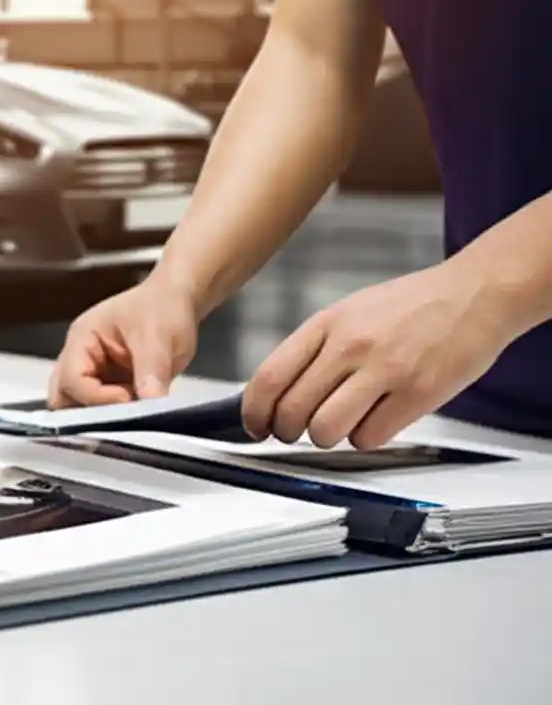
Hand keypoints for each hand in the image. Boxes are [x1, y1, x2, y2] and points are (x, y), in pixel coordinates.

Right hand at [48, 275, 198, 407]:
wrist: (176, 302)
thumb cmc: (162, 307)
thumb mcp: (159, 336)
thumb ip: (152, 370)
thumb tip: (150, 403)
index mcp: (82, 339)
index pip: (72, 378)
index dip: (96, 396)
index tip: (127, 399)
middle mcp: (80, 358)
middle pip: (62, 397)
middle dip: (86, 412)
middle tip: (120, 416)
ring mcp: (94, 374)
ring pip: (78, 407)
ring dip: (101, 415)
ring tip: (132, 411)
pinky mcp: (110, 387)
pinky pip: (102, 410)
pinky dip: (116, 417)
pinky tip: (138, 411)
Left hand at [242, 261, 517, 448]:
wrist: (476, 293)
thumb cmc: (411, 306)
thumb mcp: (350, 312)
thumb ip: (314, 349)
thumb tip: (276, 392)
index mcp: (327, 323)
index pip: (270, 377)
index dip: (254, 411)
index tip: (255, 425)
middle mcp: (350, 345)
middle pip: (292, 410)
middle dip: (287, 432)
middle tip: (297, 433)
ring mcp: (384, 369)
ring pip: (326, 430)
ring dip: (326, 438)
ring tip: (341, 425)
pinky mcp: (418, 393)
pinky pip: (368, 438)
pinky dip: (365, 439)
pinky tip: (376, 420)